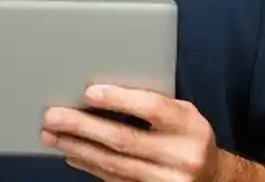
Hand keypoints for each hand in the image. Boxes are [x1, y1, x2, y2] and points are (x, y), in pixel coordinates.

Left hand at [41, 84, 218, 181]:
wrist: (213, 175)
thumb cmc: (187, 135)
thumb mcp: (180, 112)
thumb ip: (149, 102)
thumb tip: (96, 93)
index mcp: (189, 125)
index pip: (152, 109)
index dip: (119, 99)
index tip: (89, 92)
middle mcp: (182, 156)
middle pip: (124, 140)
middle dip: (82, 127)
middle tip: (53, 117)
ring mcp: (168, 181)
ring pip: (114, 164)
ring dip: (77, 148)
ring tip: (52, 135)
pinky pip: (115, 180)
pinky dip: (90, 166)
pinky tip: (72, 154)